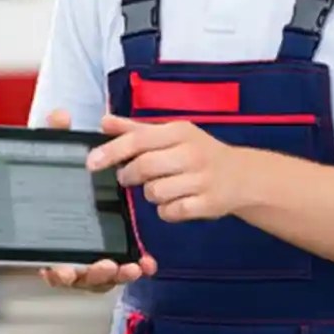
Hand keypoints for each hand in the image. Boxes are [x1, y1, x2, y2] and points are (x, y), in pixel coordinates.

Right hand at [36, 109, 157, 291]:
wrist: (85, 179)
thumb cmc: (64, 174)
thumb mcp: (62, 149)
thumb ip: (57, 134)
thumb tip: (60, 115)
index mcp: (48, 235)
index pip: (48, 261)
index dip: (56, 270)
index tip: (65, 269)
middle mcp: (68, 252)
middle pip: (76, 276)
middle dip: (91, 275)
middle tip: (104, 265)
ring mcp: (89, 259)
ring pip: (99, 279)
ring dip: (114, 275)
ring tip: (130, 267)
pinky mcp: (110, 258)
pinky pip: (119, 271)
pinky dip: (131, 269)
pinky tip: (145, 264)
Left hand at [88, 115, 248, 222]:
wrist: (242, 176)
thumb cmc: (199, 152)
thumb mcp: (170, 134)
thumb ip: (135, 130)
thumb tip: (104, 121)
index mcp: (180, 131)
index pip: (139, 140)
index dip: (112, 151)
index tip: (91, 162)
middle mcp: (192, 153)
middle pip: (144, 167)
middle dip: (129, 175)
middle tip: (127, 177)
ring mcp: (201, 180)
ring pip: (155, 193)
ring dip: (150, 193)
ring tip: (160, 187)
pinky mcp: (208, 204)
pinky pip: (171, 212)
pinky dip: (166, 211)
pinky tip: (174, 202)